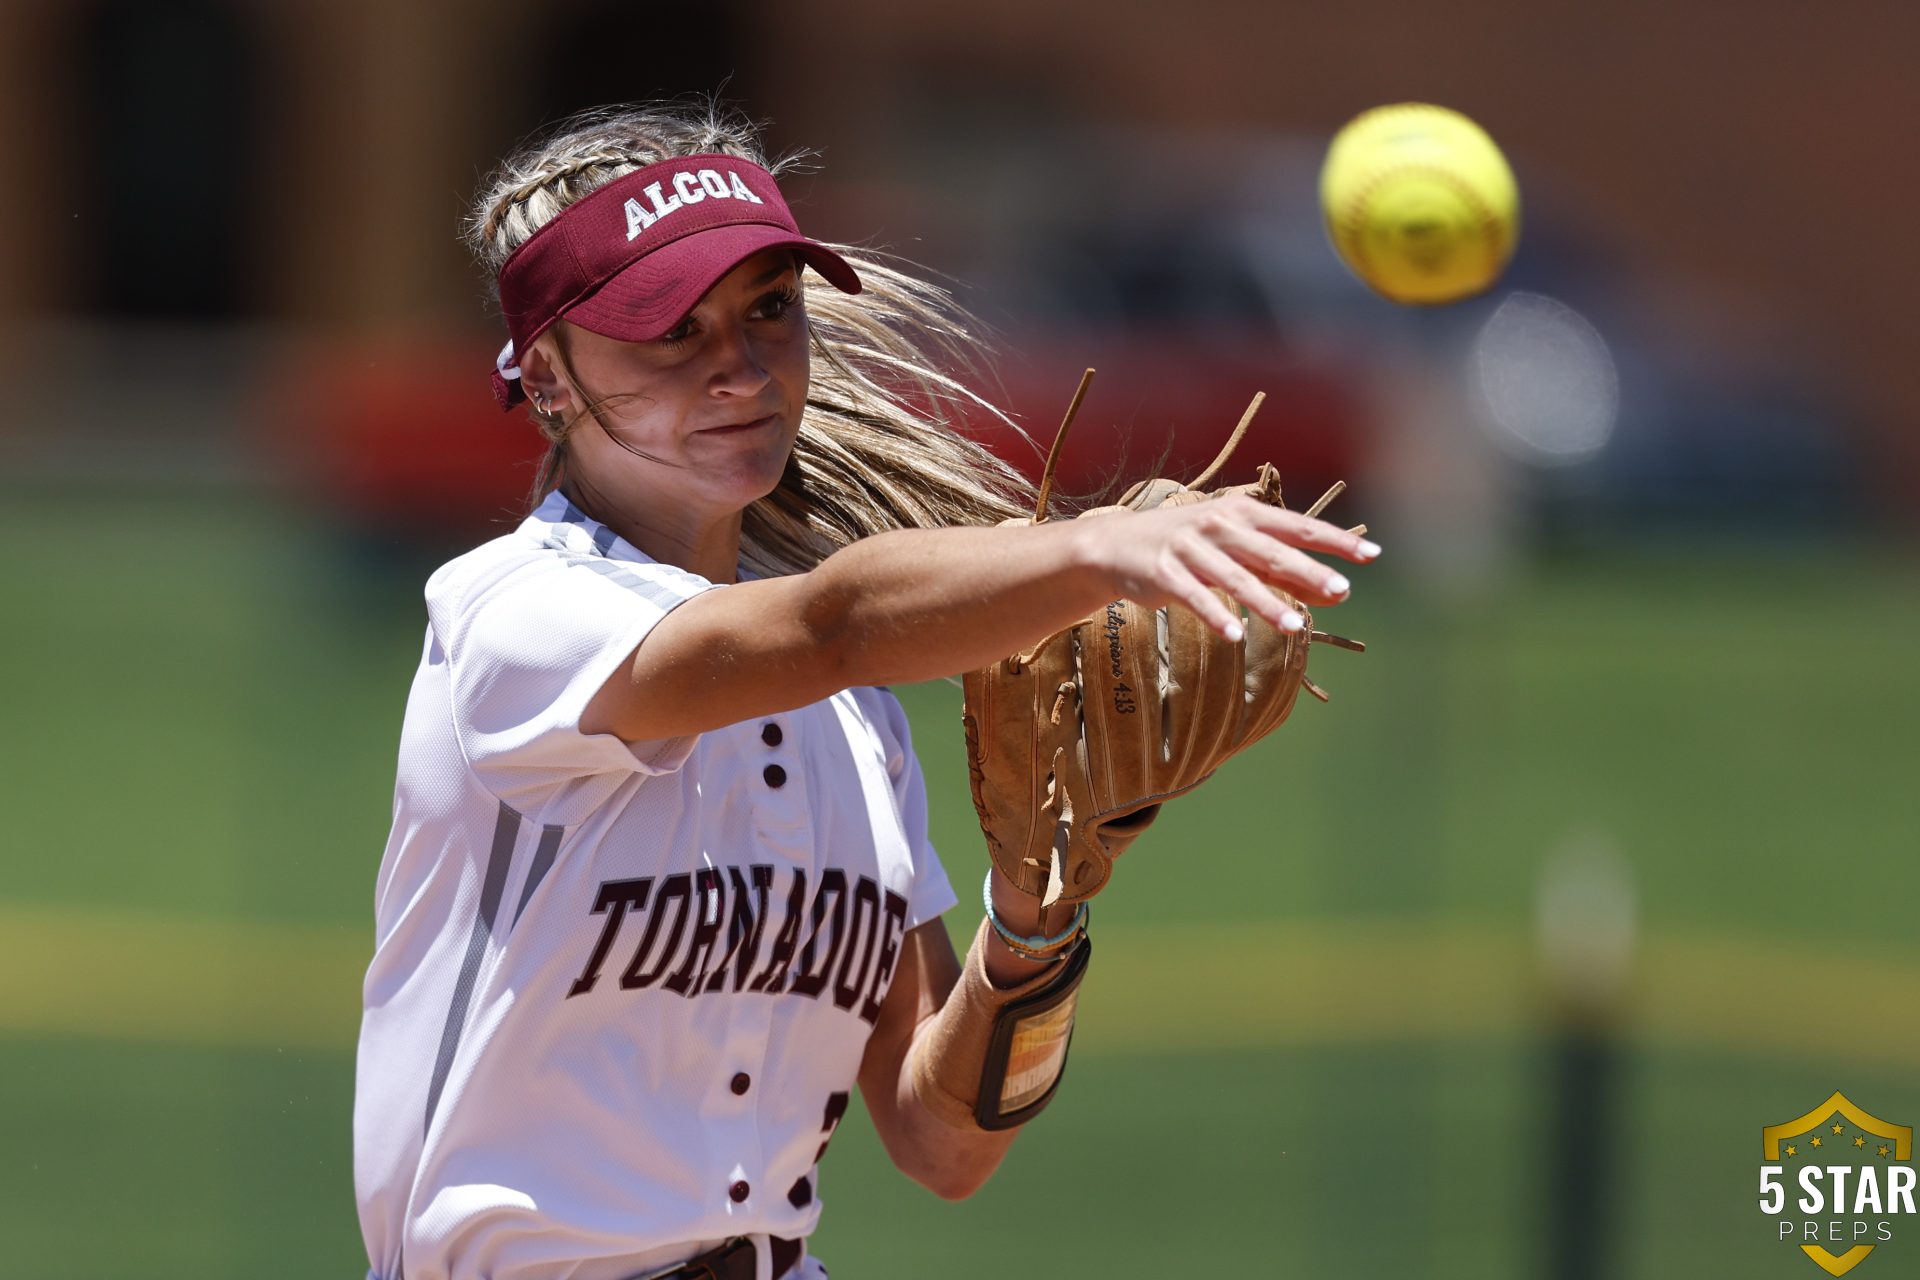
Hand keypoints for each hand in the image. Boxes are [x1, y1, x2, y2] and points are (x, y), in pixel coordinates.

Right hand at [1073, 493, 1379, 638]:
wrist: (1117, 546)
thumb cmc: (1189, 547)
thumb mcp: (1237, 549)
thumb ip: (1282, 568)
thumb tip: (1334, 591)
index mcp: (1243, 514)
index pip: (1298, 527)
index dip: (1335, 541)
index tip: (1371, 556)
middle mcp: (1220, 525)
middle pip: (1273, 551)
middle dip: (1309, 572)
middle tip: (1342, 590)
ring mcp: (1191, 547)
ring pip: (1235, 577)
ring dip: (1267, 602)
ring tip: (1295, 627)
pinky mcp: (1165, 571)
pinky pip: (1194, 596)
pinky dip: (1215, 614)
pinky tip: (1236, 634)